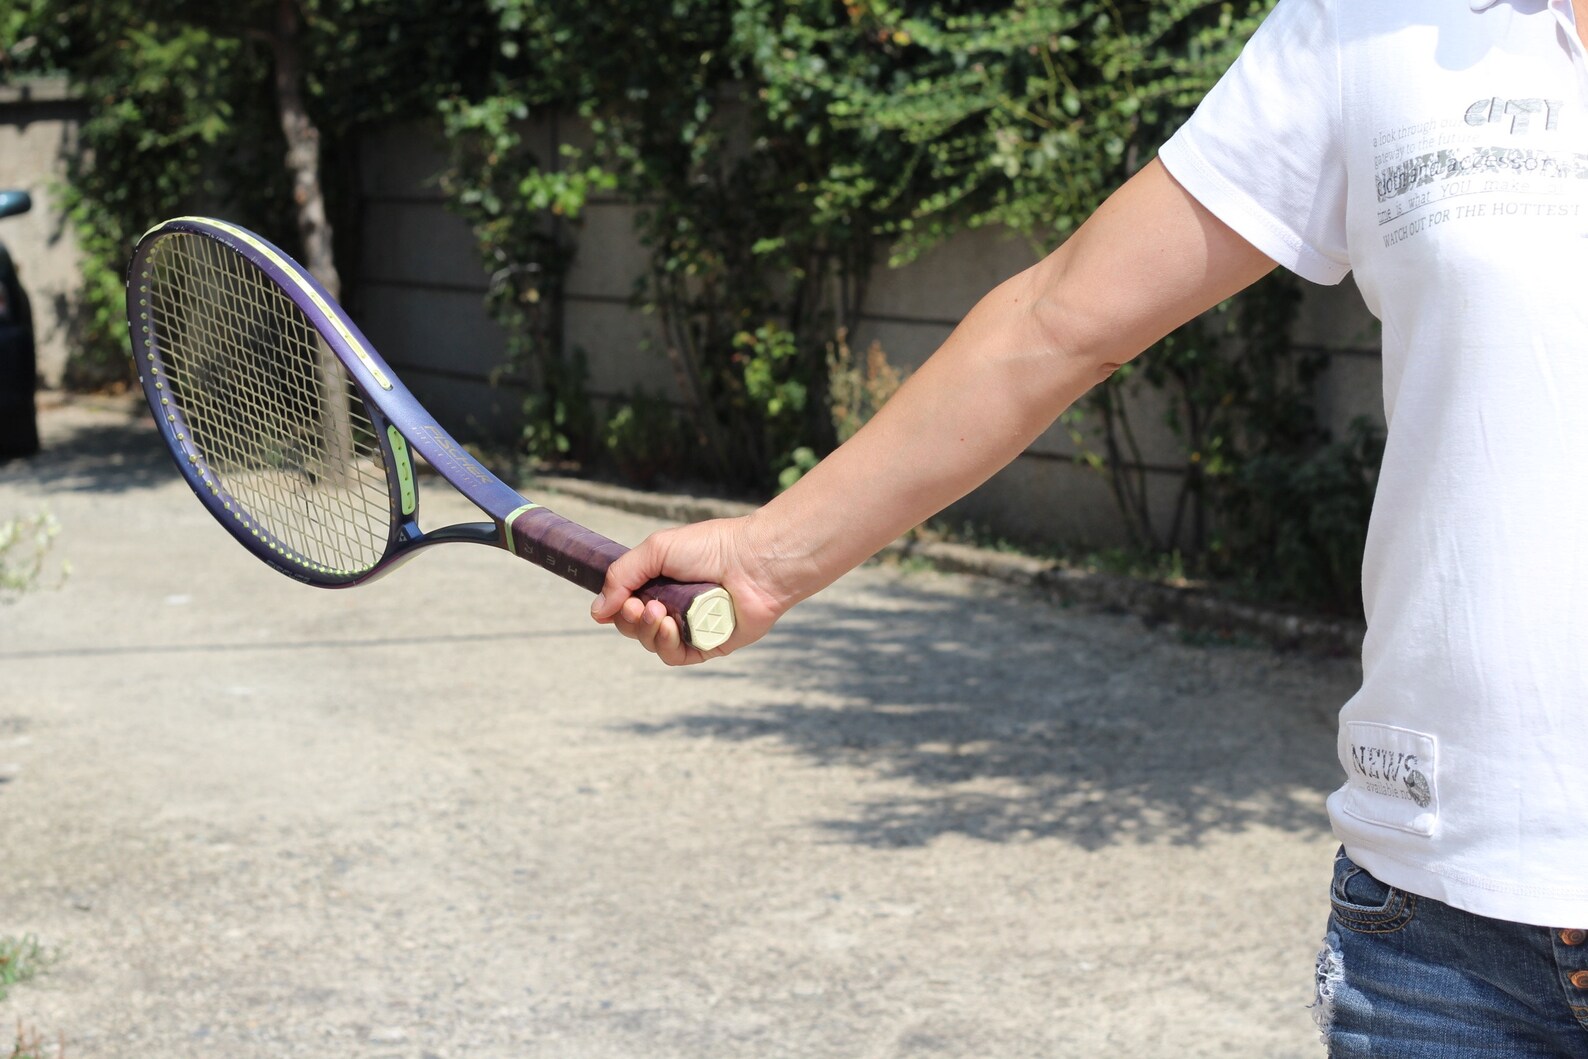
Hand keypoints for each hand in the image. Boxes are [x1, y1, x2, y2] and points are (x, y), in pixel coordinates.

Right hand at [591, 515, 785, 665]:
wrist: (754, 562)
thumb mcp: (656, 550)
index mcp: (661, 582)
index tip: (615, 602)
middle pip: (634, 627)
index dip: (615, 608)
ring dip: (647, 631)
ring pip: (652, 643)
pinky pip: (676, 656)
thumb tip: (597, 611)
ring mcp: (691, 627)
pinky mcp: (708, 644)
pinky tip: (670, 628)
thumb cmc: (711, 548)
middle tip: (637, 605)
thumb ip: (622, 576)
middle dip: (629, 620)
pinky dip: (667, 645)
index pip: (625, 604)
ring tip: (658, 613)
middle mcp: (674, 606)